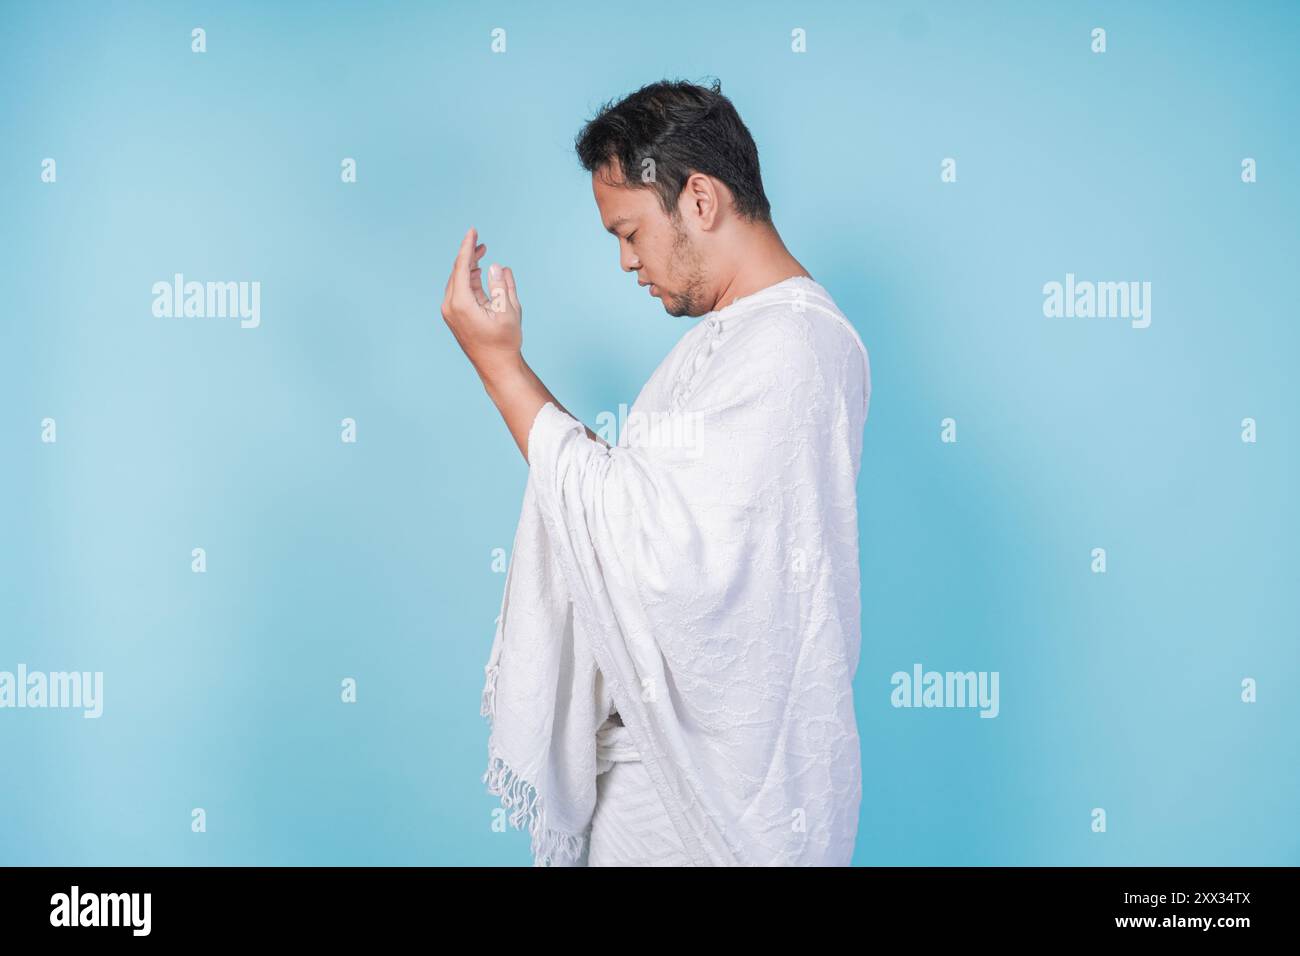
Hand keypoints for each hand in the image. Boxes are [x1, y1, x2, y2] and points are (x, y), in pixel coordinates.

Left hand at [440, 226, 522, 378]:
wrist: (497, 367)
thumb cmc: (505, 341)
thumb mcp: (509, 311)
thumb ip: (503, 286)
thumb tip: (497, 266)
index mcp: (461, 303)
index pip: (461, 266)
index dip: (467, 247)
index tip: (473, 231)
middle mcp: (451, 307)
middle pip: (457, 272)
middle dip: (469, 255)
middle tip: (482, 243)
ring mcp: (451, 313)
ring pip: (457, 281)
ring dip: (469, 267)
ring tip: (482, 255)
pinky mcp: (455, 317)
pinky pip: (460, 291)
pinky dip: (469, 280)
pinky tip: (479, 273)